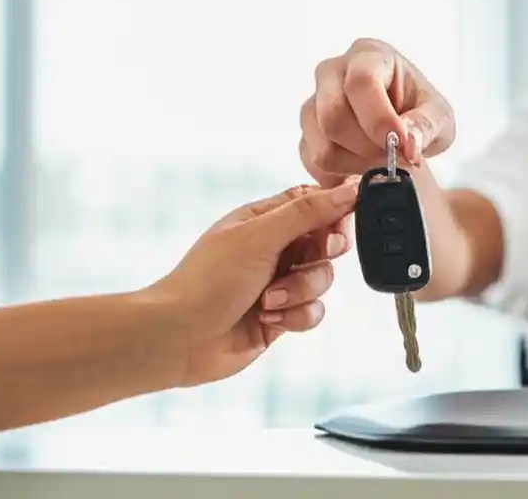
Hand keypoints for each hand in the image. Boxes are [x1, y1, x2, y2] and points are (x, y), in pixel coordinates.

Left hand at [145, 180, 359, 386]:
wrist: (179, 339)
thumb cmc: (208, 281)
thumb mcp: (260, 236)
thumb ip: (307, 212)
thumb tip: (348, 189)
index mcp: (264, 219)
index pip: (314, 203)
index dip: (332, 214)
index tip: (335, 228)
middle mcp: (273, 249)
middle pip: (325, 243)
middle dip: (319, 257)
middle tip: (300, 262)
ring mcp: (278, 283)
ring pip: (322, 280)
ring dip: (299, 292)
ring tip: (267, 301)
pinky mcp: (282, 317)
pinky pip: (314, 312)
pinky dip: (296, 317)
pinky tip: (268, 320)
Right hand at [301, 38, 455, 185]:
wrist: (403, 125)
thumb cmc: (420, 110)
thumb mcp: (440, 115)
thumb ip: (427, 126)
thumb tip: (408, 144)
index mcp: (369, 56)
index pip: (361, 82)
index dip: (378, 119)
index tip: (399, 143)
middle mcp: (332, 73)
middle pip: (332, 116)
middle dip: (367, 147)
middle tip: (392, 156)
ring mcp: (313, 103)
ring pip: (322, 145)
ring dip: (356, 165)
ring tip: (380, 160)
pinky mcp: (306, 133)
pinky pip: (314, 163)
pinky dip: (341, 175)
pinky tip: (362, 166)